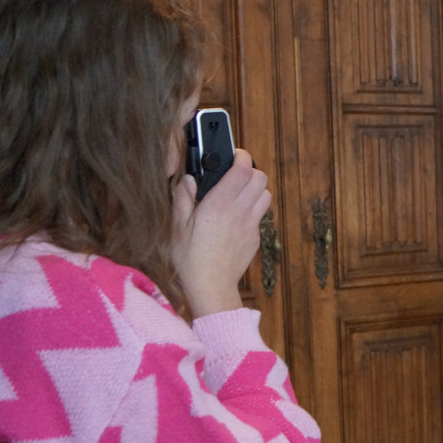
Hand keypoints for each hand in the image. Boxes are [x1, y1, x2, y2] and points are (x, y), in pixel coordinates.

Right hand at [170, 149, 270, 317]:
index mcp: (220, 205)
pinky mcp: (254, 238)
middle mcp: (240, 212)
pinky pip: (260, 215)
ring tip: (237, 193)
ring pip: (266, 195)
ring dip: (255, 190)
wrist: (211, 288)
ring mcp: (250, 225)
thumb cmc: (190, 259)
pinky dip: (253, 209)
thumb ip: (182, 199)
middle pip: (260, 178)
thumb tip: (187, 180)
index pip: (243, 169)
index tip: (233, 155)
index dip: (241, 157)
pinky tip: (235, 217)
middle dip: (249, 171)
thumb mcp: (176, 227)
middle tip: (234, 174)